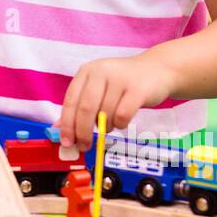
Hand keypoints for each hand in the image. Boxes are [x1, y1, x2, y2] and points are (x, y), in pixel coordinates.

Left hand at [57, 53, 177, 149]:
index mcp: (87, 71)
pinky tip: (122, 120)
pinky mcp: (137, 89)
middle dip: (82, 132)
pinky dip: (120, 124)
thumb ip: (79, 106)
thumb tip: (59, 128)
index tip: (66, 142)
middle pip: (85, 109)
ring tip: (111, 124)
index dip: (66, 124)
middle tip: (84, 146)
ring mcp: (120, 78)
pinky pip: (122, 116)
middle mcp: (101, 71)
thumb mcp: (98, 89)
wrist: (156, 70)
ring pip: (105, 114)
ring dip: (106, 127)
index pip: (70, 101)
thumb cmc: (123, 83)